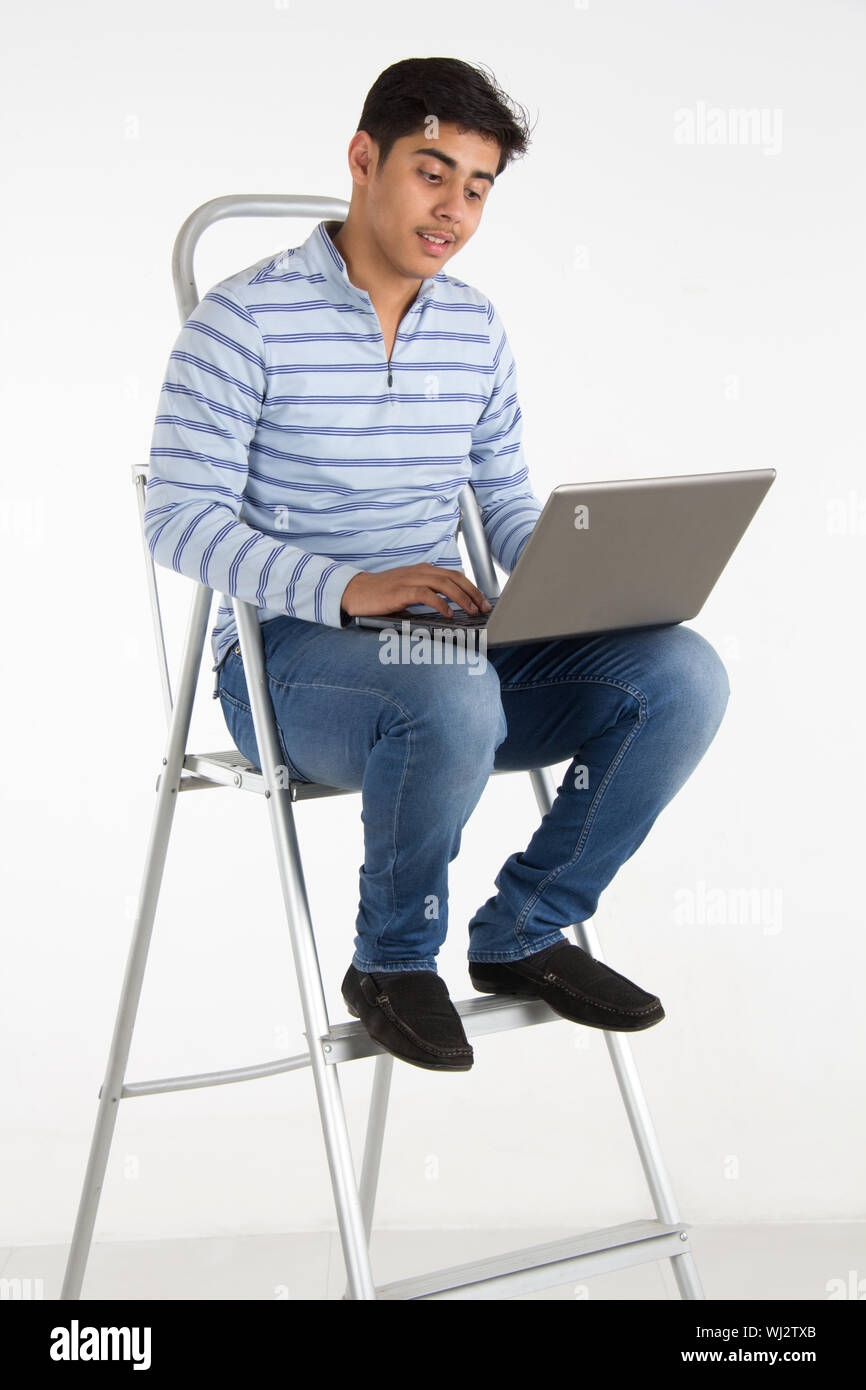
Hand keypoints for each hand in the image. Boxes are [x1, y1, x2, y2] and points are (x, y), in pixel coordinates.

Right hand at [340, 564, 491, 619]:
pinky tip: (448, 614)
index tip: (483, 601)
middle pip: (454, 578)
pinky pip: (426, 594)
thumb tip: (448, 608)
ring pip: (444, 584)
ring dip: (462, 598)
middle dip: (473, 592)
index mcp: (423, 570)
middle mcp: (420, 571)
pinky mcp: (401, 590)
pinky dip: (440, 603)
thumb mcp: (408, 590)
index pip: (454, 575)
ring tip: (472, 611)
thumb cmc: (381, 594)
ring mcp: (410, 579)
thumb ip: (426, 594)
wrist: (355, 592)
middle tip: (484, 607)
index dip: (471, 587)